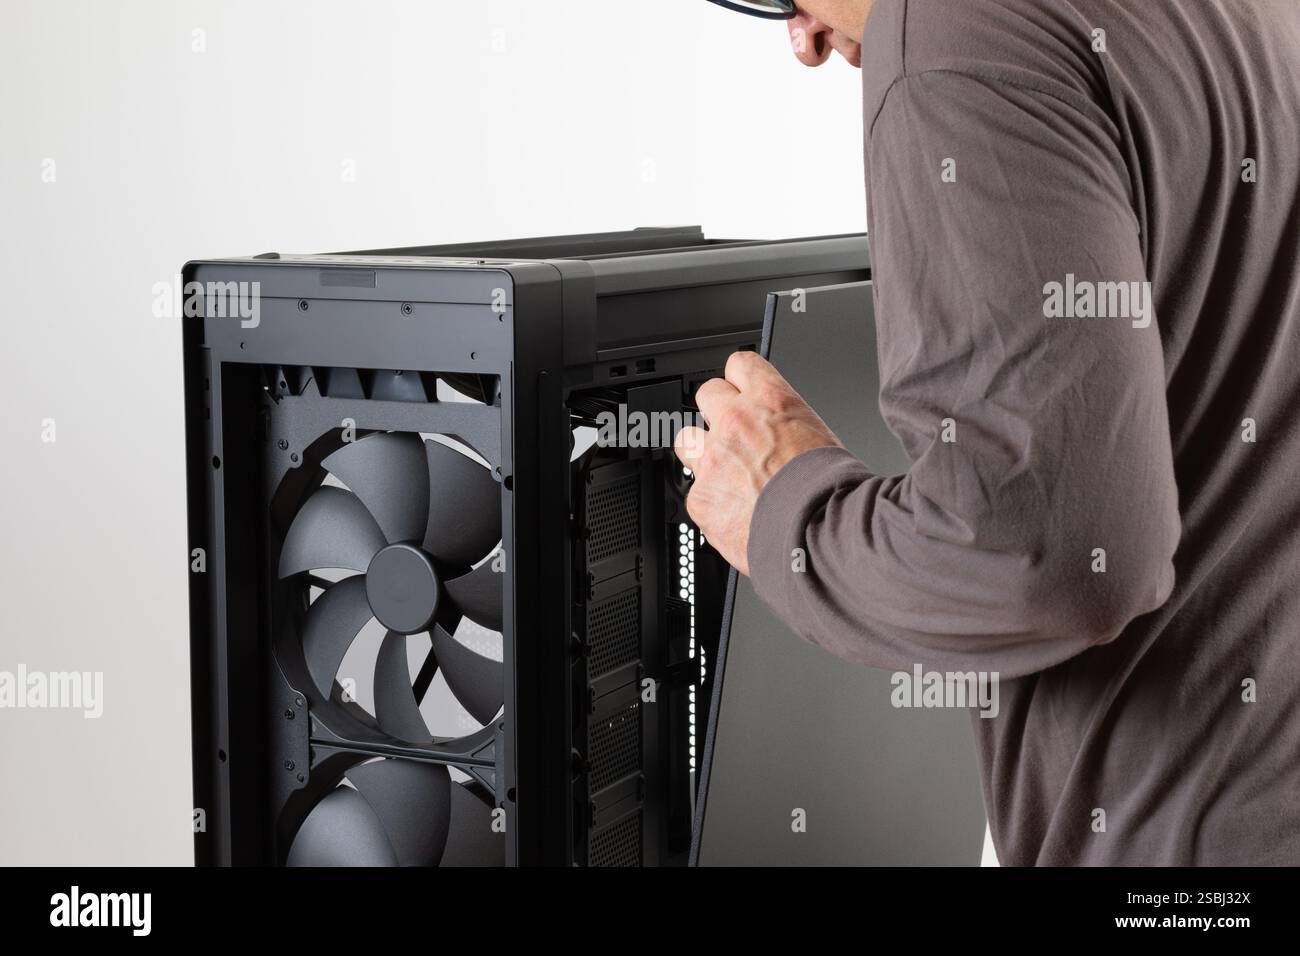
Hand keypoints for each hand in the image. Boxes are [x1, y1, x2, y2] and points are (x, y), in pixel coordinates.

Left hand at [674, 351, 840, 575]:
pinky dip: (712, 502)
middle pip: (707, 394)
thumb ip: (786, 426)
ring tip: (727, 475)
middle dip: (719, 412)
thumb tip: (779, 434)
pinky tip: (735, 513)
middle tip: (734, 435)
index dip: (742, 380)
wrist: (819, 536)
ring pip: (686, 439)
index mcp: (770, 400)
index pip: (740, 364)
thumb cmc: (830, 492)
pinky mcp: (700, 498)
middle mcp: (734, 422)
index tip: (742, 390)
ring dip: (703, 453)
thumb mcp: (821, 438)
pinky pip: (695, 491)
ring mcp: (711, 460)